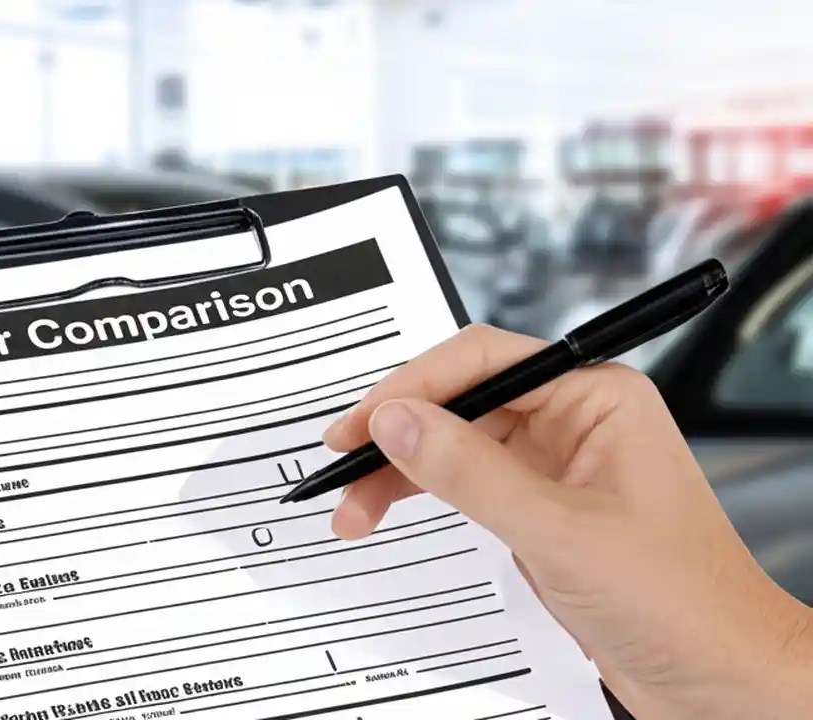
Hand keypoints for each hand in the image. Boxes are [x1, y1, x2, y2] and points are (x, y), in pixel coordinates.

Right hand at [324, 325, 812, 719]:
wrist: (720, 680)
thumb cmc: (682, 601)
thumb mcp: (558, 531)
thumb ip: (469, 471)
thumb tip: (398, 421)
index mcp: (597, 396)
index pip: (484, 360)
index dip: (413, 386)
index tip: (364, 423)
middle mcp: (575, 421)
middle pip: (461, 401)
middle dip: (397, 433)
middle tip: (342, 462)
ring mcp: (555, 466)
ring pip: (456, 446)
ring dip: (400, 473)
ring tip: (353, 509)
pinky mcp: (540, 510)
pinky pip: (466, 486)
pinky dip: (425, 499)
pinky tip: (390, 513)